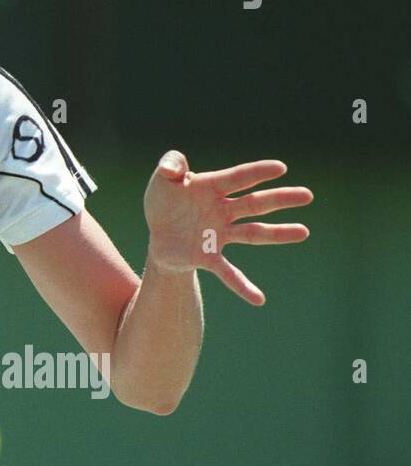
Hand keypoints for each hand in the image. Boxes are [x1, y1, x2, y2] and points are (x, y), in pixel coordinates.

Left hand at [143, 150, 312, 305]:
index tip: (280, 168)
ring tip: (303, 232)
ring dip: (277, 233)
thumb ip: (169, 166)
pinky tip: (258, 299)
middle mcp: (222, 210)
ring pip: (252, 233)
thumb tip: (172, 167)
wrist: (158, 233)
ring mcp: (219, 234)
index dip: (256, 172)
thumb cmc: (166, 201)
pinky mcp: (209, 257)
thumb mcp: (163, 179)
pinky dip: (242, 286)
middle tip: (307, 195)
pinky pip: (228, 273)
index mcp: (212, 187)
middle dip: (280, 199)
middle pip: (254, 203)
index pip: (237, 178)